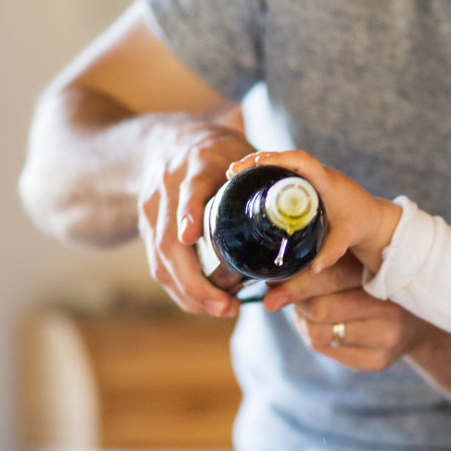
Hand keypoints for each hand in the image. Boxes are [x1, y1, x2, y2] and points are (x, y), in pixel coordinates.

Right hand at [138, 116, 251, 316]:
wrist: (168, 141)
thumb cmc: (220, 152)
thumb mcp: (243, 154)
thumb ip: (267, 178)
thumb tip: (303, 212)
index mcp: (196, 165)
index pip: (188, 190)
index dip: (188, 213)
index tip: (192, 237)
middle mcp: (167, 188)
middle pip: (168, 240)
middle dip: (194, 280)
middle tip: (226, 305)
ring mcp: (152, 209)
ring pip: (160, 258)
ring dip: (188, 292)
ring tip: (221, 309)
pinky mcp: (147, 228)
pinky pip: (158, 265)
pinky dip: (180, 289)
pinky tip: (204, 304)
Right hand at [227, 150, 401, 274]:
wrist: (372, 216)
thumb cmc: (360, 222)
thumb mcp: (347, 237)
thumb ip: (332, 252)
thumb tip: (314, 269)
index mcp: (326, 182)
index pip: (302, 161)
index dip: (279, 159)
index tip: (257, 165)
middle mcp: (317, 173)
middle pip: (284, 157)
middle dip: (257, 161)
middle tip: (233, 172)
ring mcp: (310, 176)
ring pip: (281, 162)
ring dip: (258, 165)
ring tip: (233, 175)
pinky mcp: (305, 182)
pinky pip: (283, 171)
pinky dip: (265, 173)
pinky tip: (247, 182)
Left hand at [264, 252, 431, 371]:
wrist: (420, 320)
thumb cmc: (379, 284)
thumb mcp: (361, 265)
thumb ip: (326, 264)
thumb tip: (275, 277)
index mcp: (385, 276)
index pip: (331, 277)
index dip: (296, 281)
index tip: (270, 283)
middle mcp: (390, 310)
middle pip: (320, 309)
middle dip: (295, 300)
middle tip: (282, 293)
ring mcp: (386, 340)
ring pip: (317, 332)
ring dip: (302, 319)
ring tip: (306, 307)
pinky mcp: (377, 362)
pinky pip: (325, 348)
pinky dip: (314, 334)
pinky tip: (322, 324)